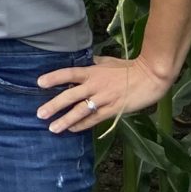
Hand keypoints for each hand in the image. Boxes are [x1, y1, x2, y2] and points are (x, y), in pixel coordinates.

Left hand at [36, 54, 173, 132]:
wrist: (151, 77)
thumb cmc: (131, 67)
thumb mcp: (110, 62)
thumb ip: (96, 64)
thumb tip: (89, 62)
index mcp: (92, 71)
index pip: (68, 73)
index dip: (53, 78)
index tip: (39, 83)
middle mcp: (95, 85)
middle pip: (70, 96)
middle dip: (54, 105)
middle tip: (40, 114)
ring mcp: (103, 98)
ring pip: (80, 111)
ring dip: (65, 120)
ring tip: (52, 128)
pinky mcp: (113, 109)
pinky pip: (94, 119)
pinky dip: (82, 125)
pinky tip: (72, 129)